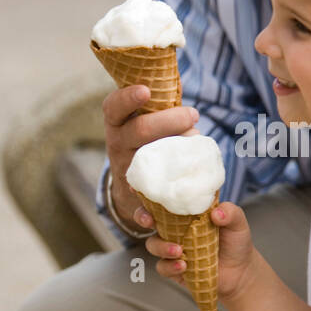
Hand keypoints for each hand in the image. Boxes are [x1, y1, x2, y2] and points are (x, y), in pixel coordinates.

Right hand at [102, 84, 198, 233]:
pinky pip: (135, 207)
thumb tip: (187, 104)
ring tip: (195, 146)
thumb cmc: (149, 140)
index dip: (127, 98)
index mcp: (118, 123)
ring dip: (168, 157)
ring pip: (140, 164)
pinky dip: (142, 214)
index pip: (114, 107)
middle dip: (166, 121)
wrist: (132, 184)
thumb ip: (161, 110)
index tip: (146, 90)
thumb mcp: (146, 121)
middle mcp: (118, 145)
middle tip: (193, 115)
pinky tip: (151, 219)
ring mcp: (124, 171)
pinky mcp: (130, 198)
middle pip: (137, 131)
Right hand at [139, 199, 261, 302]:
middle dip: (142, 216)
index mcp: (185, 212)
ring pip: (152, 244)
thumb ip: (230, 213)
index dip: (147, 191)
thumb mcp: (238, 222)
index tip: (136, 186)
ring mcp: (172, 248)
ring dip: (162, 247)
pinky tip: (184, 265)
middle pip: (146, 218)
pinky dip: (170, 266)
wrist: (241, 272)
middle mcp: (174, 228)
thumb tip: (216, 213)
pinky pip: (162, 267)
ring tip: (180, 251)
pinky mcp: (174, 268)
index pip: (163, 198)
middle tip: (149, 220)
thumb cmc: (236, 241)